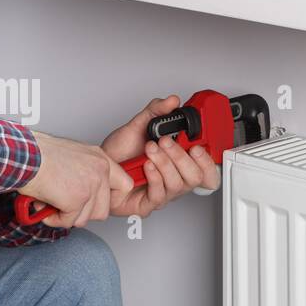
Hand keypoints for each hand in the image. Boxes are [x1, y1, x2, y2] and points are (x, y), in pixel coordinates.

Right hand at [19, 131, 135, 228]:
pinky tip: (44, 205)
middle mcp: (100, 171)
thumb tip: (85, 195)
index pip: (125, 185)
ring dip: (65, 215)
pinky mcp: (77, 200)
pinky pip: (68, 221)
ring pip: (85, 218)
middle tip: (64, 204)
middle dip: (82, 212)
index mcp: (100, 159)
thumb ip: (84, 173)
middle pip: (104, 210)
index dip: (110, 199)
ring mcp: (91, 186)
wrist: (24, 156)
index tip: (94, 202)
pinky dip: (54, 218)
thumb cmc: (38, 154)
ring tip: (50, 201)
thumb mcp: (71, 156)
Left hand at [100, 94, 219, 218]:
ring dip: (165, 164)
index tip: (197, 146)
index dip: (208, 160)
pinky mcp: (148, 204)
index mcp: (178, 163)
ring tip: (150, 150)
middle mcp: (173, 178)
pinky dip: (155, 177)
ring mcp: (162, 192)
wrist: (98, 168)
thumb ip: (155, 111)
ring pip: (178, 184)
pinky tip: (147, 166)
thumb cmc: (118, 154)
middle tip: (165, 142)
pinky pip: (160, 195)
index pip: (207, 169)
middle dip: (181, 156)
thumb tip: (171, 101)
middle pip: (196, 177)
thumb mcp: (137, 126)